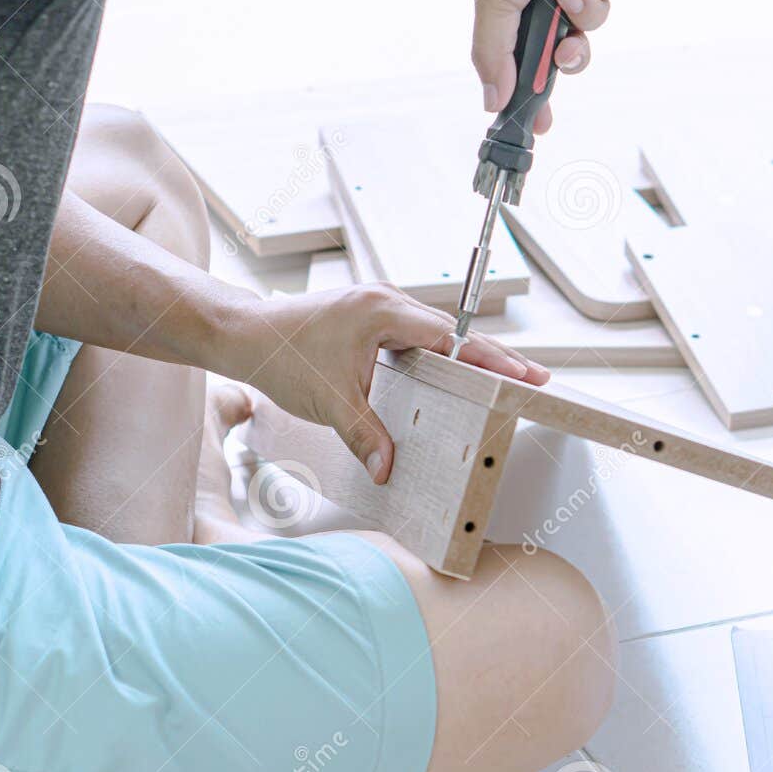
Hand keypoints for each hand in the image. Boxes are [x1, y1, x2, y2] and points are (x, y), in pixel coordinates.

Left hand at [227, 284, 548, 481]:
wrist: (243, 335)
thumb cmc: (280, 355)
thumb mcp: (328, 402)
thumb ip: (364, 435)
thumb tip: (388, 469)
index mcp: (382, 312)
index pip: (451, 337)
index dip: (490, 358)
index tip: (523, 373)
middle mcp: (384, 301)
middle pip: (451, 331)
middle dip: (490, 357)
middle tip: (530, 378)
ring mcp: (376, 307)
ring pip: (433, 333)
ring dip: (464, 355)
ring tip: (500, 379)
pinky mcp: (367, 318)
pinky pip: (413, 336)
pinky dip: (436, 355)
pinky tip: (451, 376)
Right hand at [451, 0, 631, 129]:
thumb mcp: (491, 3)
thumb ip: (494, 56)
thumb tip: (492, 102)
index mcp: (514, 6)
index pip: (531, 59)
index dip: (538, 91)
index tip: (541, 124)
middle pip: (570, 46)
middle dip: (570, 56)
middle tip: (564, 55)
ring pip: (597, 18)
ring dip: (585, 11)